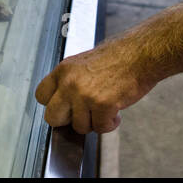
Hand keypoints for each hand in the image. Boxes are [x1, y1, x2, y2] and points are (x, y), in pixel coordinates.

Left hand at [35, 37, 157, 133]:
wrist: (140, 54)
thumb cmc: (118, 57)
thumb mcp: (85, 63)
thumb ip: (71, 81)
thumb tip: (65, 104)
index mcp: (64, 70)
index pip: (41, 96)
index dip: (54, 105)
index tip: (65, 108)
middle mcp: (69, 83)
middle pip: (52, 117)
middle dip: (68, 121)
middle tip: (83, 115)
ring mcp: (84, 95)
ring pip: (79, 127)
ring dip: (94, 122)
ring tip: (106, 110)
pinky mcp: (102, 105)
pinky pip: (100, 128)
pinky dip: (110, 124)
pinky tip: (116, 114)